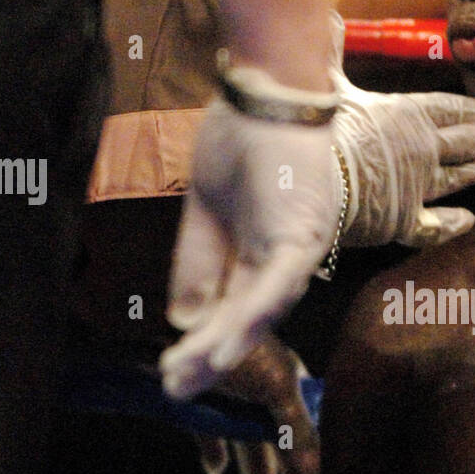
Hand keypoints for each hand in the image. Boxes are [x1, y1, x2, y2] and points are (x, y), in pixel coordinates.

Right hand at [160, 99, 337, 399]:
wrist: (267, 84)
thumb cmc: (242, 134)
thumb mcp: (205, 208)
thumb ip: (197, 261)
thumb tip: (183, 320)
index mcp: (261, 250)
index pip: (233, 307)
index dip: (203, 340)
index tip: (171, 371)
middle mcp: (286, 256)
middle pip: (248, 317)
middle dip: (211, 355)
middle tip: (175, 389)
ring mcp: (299, 246)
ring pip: (263, 309)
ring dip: (226, 344)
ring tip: (191, 375)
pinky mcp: (303, 231)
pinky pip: (276, 283)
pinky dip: (251, 315)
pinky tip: (222, 344)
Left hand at [194, 333, 319, 473]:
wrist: (177, 327)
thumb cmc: (237, 349)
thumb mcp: (278, 386)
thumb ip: (297, 428)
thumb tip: (316, 467)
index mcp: (286, 377)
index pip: (305, 426)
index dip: (312, 458)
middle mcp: (259, 386)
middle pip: (277, 439)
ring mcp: (227, 394)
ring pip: (246, 441)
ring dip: (255, 472)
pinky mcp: (196, 401)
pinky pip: (209, 433)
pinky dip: (214, 452)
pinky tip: (216, 471)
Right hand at [328, 15, 474, 246]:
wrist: (308, 180)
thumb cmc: (317, 127)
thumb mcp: (327, 83)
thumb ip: (333, 53)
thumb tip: (328, 16)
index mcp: (405, 114)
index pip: (447, 108)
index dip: (472, 109)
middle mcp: (419, 148)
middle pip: (461, 141)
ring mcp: (415, 186)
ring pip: (456, 177)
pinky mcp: (402, 221)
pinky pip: (434, 225)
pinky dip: (451, 223)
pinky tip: (467, 218)